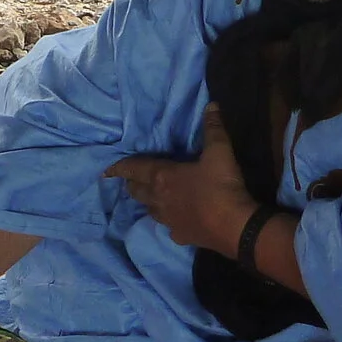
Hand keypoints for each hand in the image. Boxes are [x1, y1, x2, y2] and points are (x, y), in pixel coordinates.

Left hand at [104, 107, 256, 253]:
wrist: (235, 226)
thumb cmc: (220, 186)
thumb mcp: (219, 152)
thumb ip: (213, 128)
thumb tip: (211, 105)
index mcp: (162, 177)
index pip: (134, 169)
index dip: (119, 168)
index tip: (106, 170)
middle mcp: (159, 199)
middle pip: (137, 191)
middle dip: (132, 184)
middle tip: (130, 180)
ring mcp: (169, 220)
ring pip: (150, 210)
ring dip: (148, 202)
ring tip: (150, 197)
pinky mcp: (181, 236)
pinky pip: (168, 227)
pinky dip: (168, 221)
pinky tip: (175, 220)